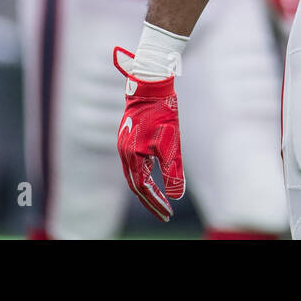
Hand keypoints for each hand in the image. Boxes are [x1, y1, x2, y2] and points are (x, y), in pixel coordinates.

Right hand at [113, 47, 184, 221]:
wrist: (151, 86)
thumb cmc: (163, 113)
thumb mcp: (172, 144)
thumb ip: (173, 171)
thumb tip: (176, 196)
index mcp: (132, 157)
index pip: (143, 189)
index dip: (156, 204)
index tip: (167, 215)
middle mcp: (124, 154)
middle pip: (136, 185)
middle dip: (151, 201)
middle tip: (165, 213)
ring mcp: (124, 145)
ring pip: (135, 174)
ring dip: (147, 188)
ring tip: (161, 200)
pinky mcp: (128, 138)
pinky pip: (135, 162)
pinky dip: (145, 173)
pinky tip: (154, 174)